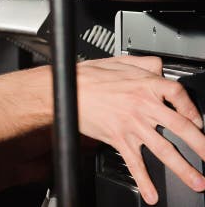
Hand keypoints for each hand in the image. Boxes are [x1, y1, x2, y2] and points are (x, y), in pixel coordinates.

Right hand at [77, 55, 204, 204]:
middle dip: (201, 146)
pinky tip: (152, 193)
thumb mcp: (118, 61)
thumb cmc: (87, 76)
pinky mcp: (118, 138)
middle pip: (182, 127)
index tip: (197, 119)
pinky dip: (145, 180)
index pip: (180, 95)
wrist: (63, 90)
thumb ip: (143, 64)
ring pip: (164, 149)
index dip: (193, 108)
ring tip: (197, 182)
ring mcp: (132, 124)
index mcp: (145, 85)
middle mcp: (143, 106)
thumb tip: (159, 67)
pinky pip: (135, 163)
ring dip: (183, 168)